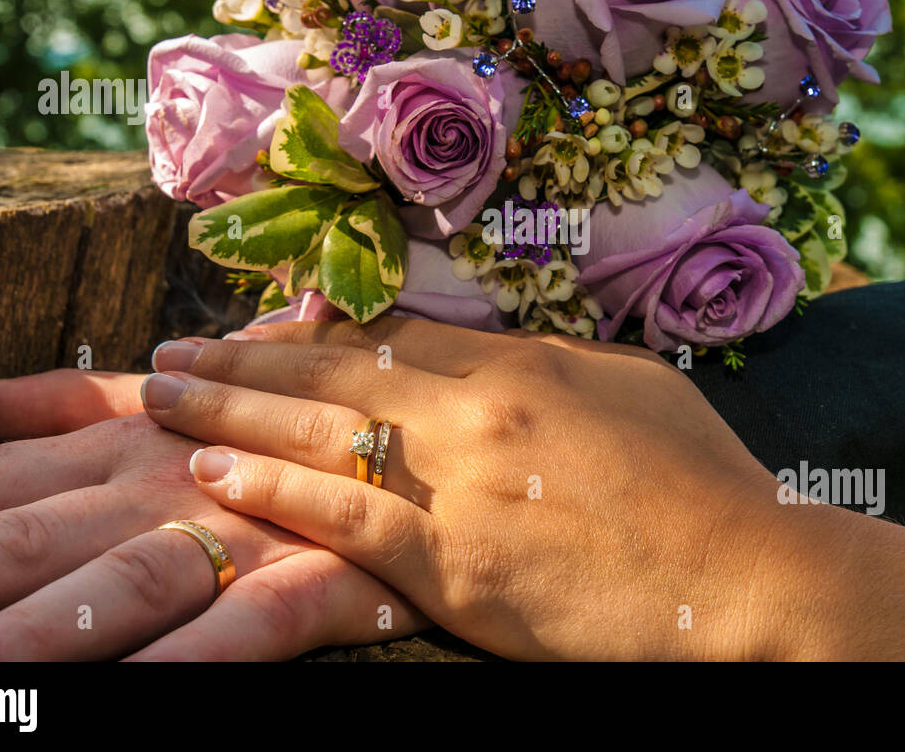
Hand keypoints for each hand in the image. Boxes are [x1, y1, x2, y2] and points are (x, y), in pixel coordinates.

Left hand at [0, 369, 423, 660]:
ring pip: (122, 585)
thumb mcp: (184, 407)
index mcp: (125, 439)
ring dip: (35, 635)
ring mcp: (247, 528)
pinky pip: (254, 626)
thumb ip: (76, 406)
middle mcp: (166, 481)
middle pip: (23, 539)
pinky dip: (196, 657)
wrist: (448, 440)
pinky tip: (142, 689)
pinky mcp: (324, 577)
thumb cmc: (303, 422)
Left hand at [140, 319, 786, 659]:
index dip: (317, 327)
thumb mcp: (631, 391)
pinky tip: (213, 475)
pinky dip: (270, 490)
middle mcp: (476, 408)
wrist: (742, 577)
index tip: (266, 327)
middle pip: (333, 367)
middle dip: (245, 356)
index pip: (393, 331)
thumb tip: (489, 351)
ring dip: (228, 411)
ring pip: (316, 430)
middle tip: (174, 348)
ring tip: (163, 395)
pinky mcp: (452, 564)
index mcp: (522, 361)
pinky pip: (340, 515)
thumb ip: (548, 365)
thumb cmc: (702, 483)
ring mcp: (457, 483)